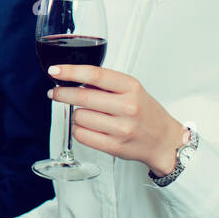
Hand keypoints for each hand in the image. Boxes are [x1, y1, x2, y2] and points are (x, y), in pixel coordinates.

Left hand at [47, 65, 187, 175]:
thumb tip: (72, 77)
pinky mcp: (114, 146)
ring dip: (76, 114)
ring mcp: (122, 128)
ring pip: (79, 117)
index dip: (70, 71)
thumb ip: (105, 82)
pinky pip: (81, 135)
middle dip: (62, 94)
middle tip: (55, 93)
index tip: (54, 71)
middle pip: (82, 97)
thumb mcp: (131, 89)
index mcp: (131, 87)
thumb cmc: (145, 112)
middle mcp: (128, 107)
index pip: (95, 74)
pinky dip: (78, 129)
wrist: (163, 140)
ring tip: (85, 114)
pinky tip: (86, 126)